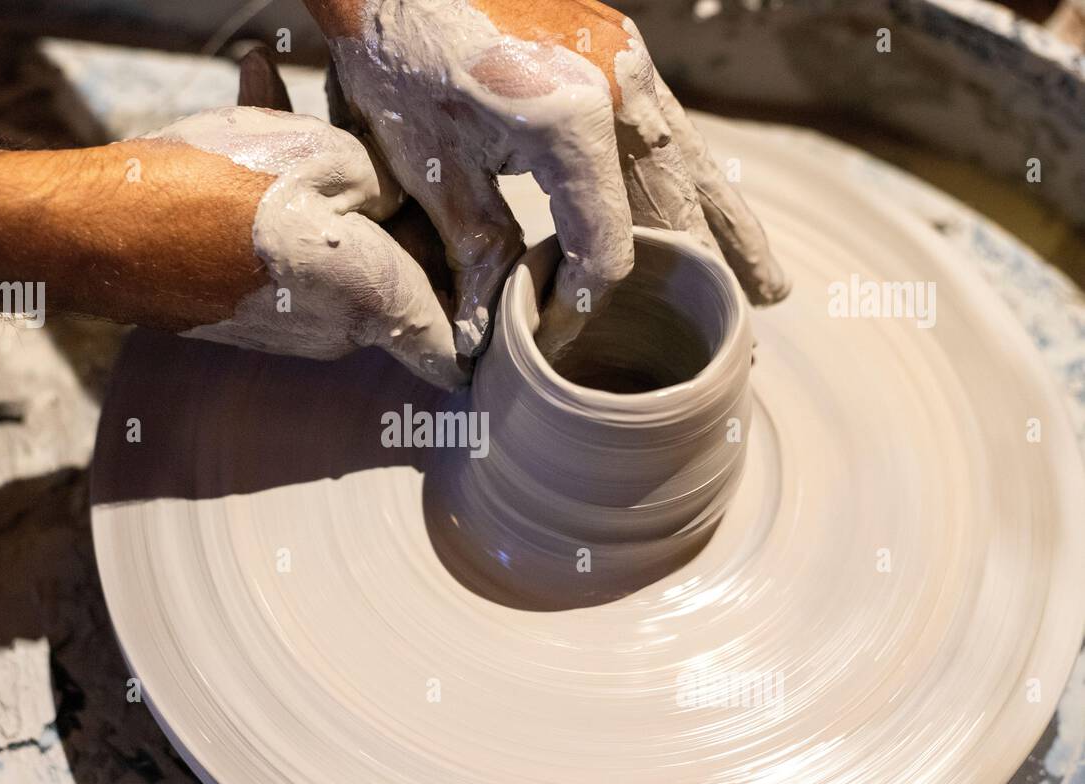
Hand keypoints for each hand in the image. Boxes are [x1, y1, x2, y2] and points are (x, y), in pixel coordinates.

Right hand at [138, 106, 464, 388]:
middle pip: (401, 284)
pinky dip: (288, 203)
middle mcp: (338, 329)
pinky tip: (262, 110)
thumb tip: (394, 204)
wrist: (97, 233)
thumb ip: (385, 187)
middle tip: (383, 152)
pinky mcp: (248, 311)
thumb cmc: (211, 189)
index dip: (476, 319)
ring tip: (306, 108)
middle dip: (402, 221)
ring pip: (342, 256)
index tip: (485, 274)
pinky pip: (289, 255)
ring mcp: (289, 326)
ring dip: (337, 196)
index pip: (453, 350)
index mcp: (373, 299)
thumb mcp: (323, 157)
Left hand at [307, 0, 789, 356]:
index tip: (568, 333)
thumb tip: (484, 342)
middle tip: (743, 330)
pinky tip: (709, 209)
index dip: (589, 299)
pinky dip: (695, 180)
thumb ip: (474, 255)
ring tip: (771, 287)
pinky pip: (670, 130)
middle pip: (676, 202)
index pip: (608, 240)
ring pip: (693, 163)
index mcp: (572, 120)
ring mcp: (627, 63)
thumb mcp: (431, 167)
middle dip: (707, 273)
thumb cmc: (403, 57)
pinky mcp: (618, 52)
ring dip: (730, 227)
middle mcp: (618, 88)